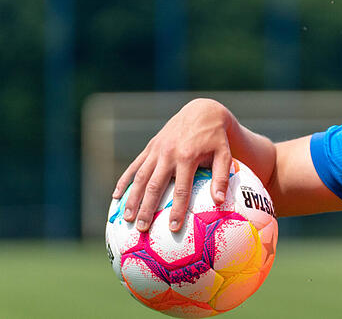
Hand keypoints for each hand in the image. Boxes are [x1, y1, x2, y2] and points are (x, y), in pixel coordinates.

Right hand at [112, 98, 234, 232]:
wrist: (202, 112)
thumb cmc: (216, 138)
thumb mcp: (224, 154)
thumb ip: (221, 177)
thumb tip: (219, 202)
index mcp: (187, 157)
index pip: (181, 189)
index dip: (176, 209)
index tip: (173, 228)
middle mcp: (169, 153)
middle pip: (155, 185)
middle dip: (147, 208)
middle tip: (141, 229)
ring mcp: (157, 149)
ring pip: (140, 177)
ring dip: (132, 198)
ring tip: (126, 218)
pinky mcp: (150, 147)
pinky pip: (134, 165)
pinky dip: (124, 180)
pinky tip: (116, 196)